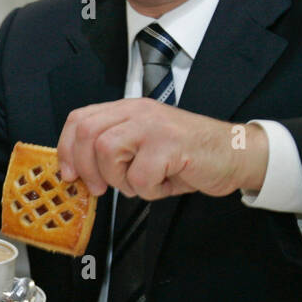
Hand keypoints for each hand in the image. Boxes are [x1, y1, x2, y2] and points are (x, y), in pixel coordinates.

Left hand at [56, 100, 267, 199]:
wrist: (235, 154)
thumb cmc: (188, 155)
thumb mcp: (144, 147)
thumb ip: (113, 152)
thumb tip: (78, 173)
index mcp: (128, 110)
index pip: (80, 119)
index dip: (66, 148)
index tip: (69, 174)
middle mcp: (139, 111)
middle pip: (88, 133)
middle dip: (86, 168)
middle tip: (99, 188)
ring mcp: (155, 126)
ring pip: (108, 151)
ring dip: (119, 179)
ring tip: (141, 183)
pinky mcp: (171, 144)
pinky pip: (141, 176)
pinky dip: (149, 191)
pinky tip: (164, 184)